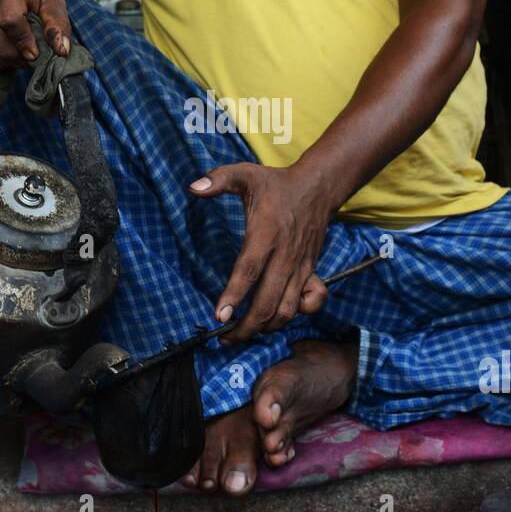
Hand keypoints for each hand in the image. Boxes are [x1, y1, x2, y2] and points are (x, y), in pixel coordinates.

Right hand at [0, 0, 71, 69]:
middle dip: (24, 57)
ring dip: (16, 61)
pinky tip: (16, 50)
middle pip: (2, 44)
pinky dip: (5, 61)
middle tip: (40, 53)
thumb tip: (61, 50)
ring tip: (29, 49)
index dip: (24, 41)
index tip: (37, 53)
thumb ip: (58, 23)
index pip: (9, 21)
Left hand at [189, 161, 334, 341]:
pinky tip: (278, 317)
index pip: (249, 270)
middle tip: (224, 337)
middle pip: (267, 302)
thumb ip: (218, 180)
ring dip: (266, 327)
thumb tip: (192, 188)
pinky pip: (310, 303)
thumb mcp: (246, 174)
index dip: (234, 295)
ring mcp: (301, 266)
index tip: (219, 316)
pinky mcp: (312, 271)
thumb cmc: (277, 184)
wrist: (318, 188)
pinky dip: (296, 315)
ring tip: (244, 333)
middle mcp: (285, 255)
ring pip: (286, 310)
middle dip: (245, 327)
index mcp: (266, 233)